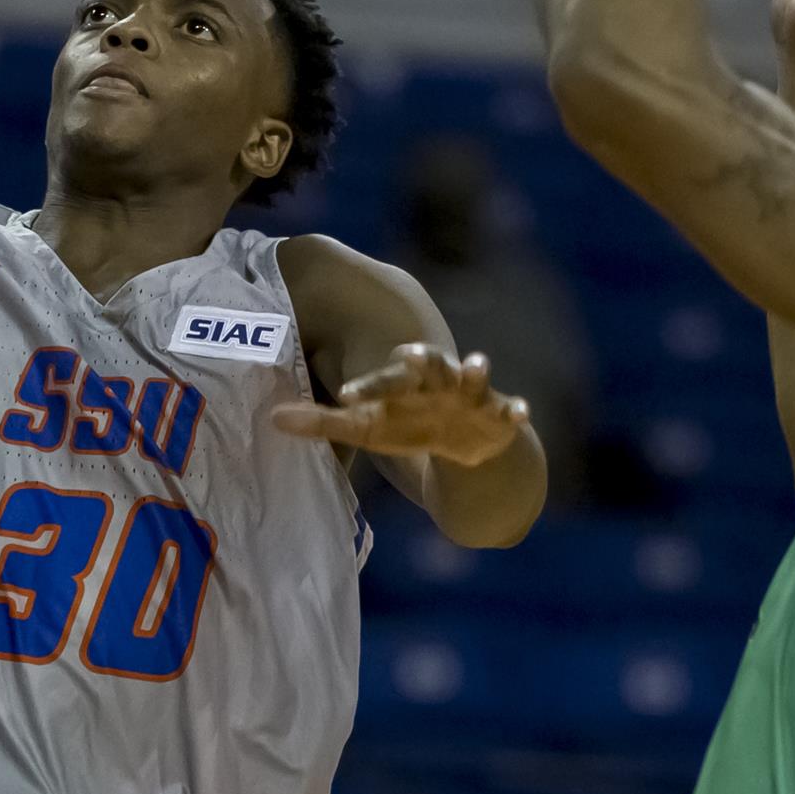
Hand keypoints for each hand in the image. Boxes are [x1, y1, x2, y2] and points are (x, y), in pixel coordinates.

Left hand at [271, 344, 529, 467]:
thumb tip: (271, 419)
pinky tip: (522, 413)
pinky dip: (516, 410)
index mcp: (403, 383)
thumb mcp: (365, 429)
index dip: (367, 385)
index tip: (346, 393)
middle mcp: (436, 379)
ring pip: (474, 375)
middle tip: (407, 351)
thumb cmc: (406, 427)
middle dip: (421, 357)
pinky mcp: (499, 412)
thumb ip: (322, 423)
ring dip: (476, 369)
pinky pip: (510, 408)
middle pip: (428, 363)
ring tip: (479, 363)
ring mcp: (469, 394)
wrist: (467, 442)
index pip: (382, 378)